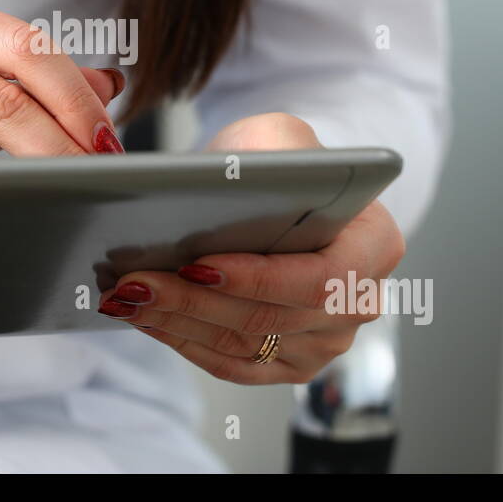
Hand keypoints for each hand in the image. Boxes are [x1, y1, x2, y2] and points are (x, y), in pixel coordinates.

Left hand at [94, 112, 404, 384]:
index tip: (197, 262)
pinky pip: (231, 364)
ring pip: (243, 345)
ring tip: (126, 297)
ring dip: (176, 322)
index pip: (320, 278)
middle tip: (135, 281)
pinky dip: (182, 341)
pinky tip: (144, 317)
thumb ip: (269, 155)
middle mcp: (360, 303)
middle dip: (194, 301)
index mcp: (375, 246)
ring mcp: (326, 342)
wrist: (279, 193)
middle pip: (271, 318)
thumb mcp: (280, 138)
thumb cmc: (281, 163)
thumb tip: (227, 185)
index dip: (258, 277)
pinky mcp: (288, 363)